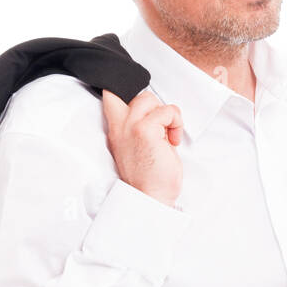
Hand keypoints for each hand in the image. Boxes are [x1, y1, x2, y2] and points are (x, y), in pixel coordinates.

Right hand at [101, 88, 183, 206]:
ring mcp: (130, 126)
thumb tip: (156, 111)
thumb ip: (140, 126)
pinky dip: (176, 123)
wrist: (151, 197)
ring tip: (168, 136)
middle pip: (138, 95)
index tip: (145, 108)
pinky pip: (168, 111)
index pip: (110, 94)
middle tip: (161, 130)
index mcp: (116, 130)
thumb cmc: (150, 178)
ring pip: (150, 98)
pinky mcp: (145, 130)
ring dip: (166, 115)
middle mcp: (119, 126)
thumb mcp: (139, 146)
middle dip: (155, 108)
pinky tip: (173, 141)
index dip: (125, 89)